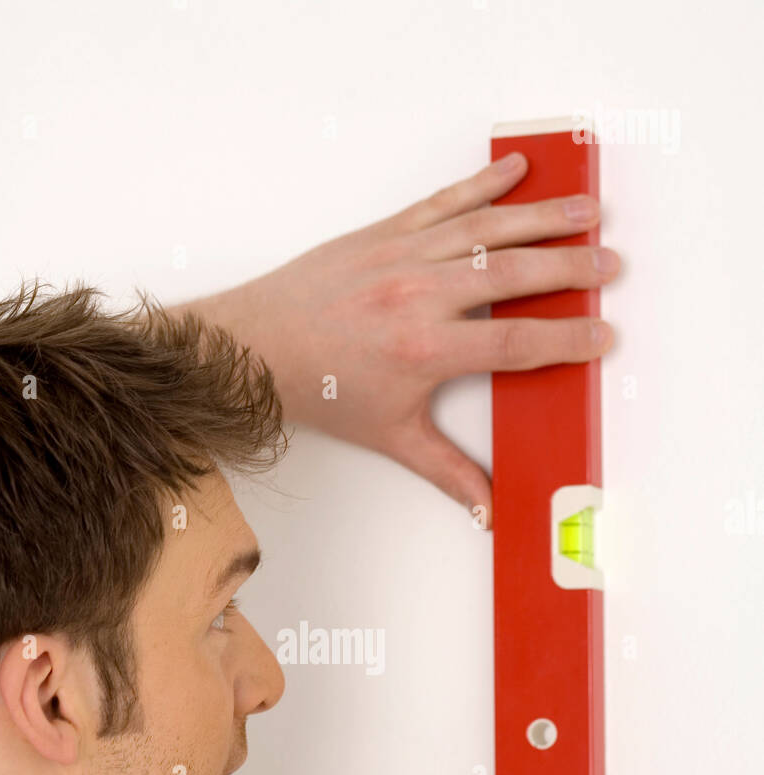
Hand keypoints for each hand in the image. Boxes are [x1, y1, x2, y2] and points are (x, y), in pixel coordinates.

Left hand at [174, 153, 619, 520]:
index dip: (567, 339)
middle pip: (515, 275)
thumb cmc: (320, 390)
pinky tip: (519, 170)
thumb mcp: (391, 436)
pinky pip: (444, 202)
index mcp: (427, 350)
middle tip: (610, 266)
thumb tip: (486, 510)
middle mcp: (420, 297)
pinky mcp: (386, 232)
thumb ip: (447, 472)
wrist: (258, 347)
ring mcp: (404, 258)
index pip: (517, 342)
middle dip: (570, 268)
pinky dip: (484, 184)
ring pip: (488, 228)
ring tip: (588, 211)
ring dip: (543, 217)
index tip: (603, 337)